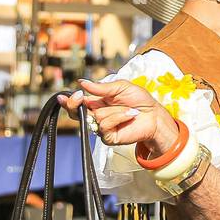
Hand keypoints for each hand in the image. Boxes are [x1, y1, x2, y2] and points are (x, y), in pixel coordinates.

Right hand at [59, 78, 178, 155]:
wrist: (154, 115)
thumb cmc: (139, 100)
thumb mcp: (121, 87)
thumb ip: (101, 87)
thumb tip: (82, 83)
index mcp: (97, 102)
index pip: (78, 103)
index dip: (70, 101)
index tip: (65, 96)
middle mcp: (97, 115)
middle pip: (77, 114)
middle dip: (75, 105)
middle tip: (79, 98)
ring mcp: (102, 127)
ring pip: (96, 117)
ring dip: (114, 110)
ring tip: (129, 108)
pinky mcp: (109, 137)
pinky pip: (105, 126)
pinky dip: (118, 117)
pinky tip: (130, 115)